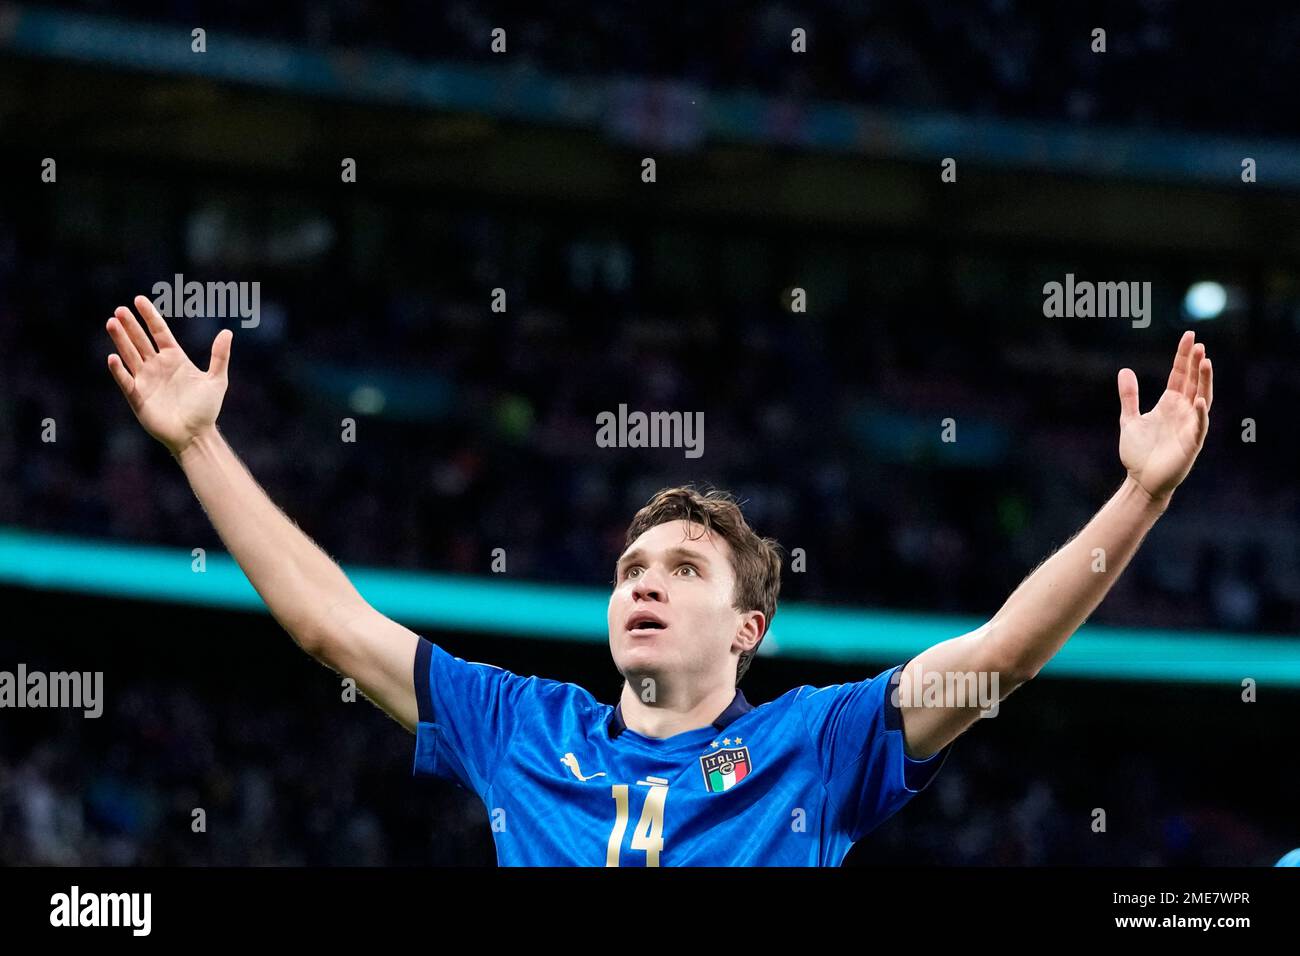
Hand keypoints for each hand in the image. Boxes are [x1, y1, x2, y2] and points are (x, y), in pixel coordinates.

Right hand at [105, 295, 232, 455]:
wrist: (196, 435)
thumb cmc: (206, 409)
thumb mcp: (217, 380)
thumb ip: (219, 356)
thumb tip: (227, 331)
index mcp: (175, 359)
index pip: (159, 332)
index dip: (149, 316)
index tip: (139, 300)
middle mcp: (157, 366)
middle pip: (140, 340)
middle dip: (130, 325)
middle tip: (120, 309)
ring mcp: (146, 380)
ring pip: (130, 355)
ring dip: (120, 340)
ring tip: (112, 323)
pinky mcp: (137, 396)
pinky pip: (125, 380)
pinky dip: (119, 370)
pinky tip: (113, 357)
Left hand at [1117, 330, 1212, 503]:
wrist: (1141, 480)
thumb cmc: (1139, 452)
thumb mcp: (1129, 418)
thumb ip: (1129, 396)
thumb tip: (1125, 370)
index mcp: (1170, 404)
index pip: (1180, 375)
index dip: (1183, 357)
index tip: (1189, 337)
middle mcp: (1183, 411)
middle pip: (1192, 382)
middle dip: (1196, 364)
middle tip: (1198, 344)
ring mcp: (1189, 426)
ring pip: (1202, 398)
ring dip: (1204, 381)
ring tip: (1206, 362)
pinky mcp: (1191, 443)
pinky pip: (1198, 426)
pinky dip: (1200, 414)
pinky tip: (1200, 401)